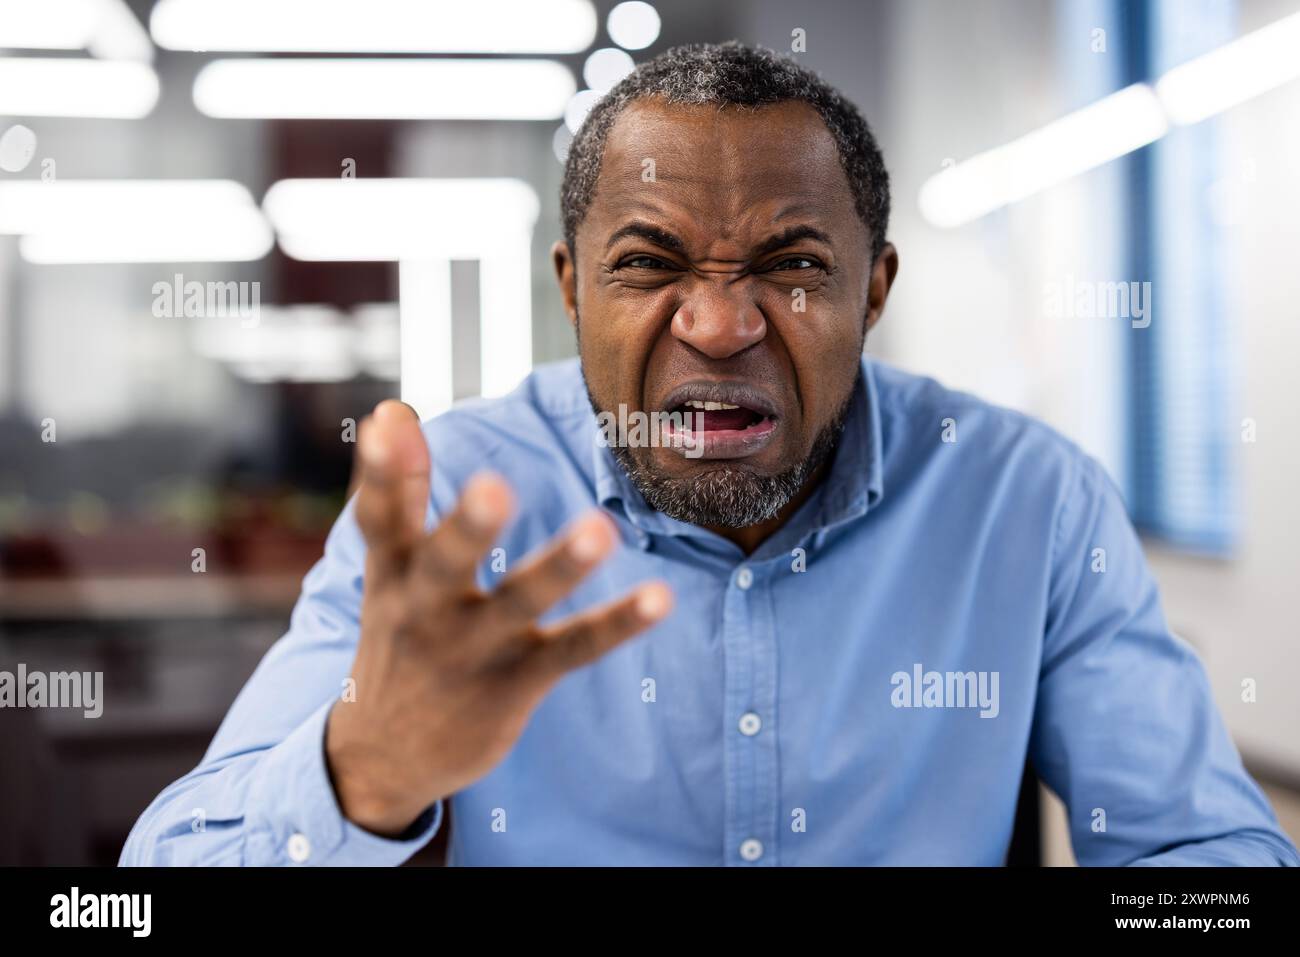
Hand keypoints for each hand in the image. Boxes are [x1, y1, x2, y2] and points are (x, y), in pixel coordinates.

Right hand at [325, 400, 672, 835]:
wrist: (383, 758)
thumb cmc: (398, 638)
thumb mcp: (387, 570)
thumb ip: (396, 492)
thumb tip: (391, 407)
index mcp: (393, 575)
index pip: (383, 518)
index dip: (387, 470)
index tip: (393, 415)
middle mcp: (426, 611)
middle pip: (445, 563)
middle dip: (468, 527)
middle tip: (492, 487)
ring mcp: (473, 650)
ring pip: (519, 603)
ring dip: (559, 566)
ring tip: (601, 528)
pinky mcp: (516, 681)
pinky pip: (574, 648)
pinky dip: (617, 624)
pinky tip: (660, 596)